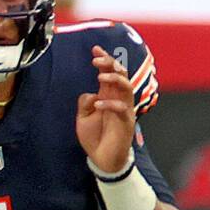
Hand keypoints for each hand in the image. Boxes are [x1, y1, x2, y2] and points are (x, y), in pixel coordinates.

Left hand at [76, 44, 135, 174]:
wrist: (102, 160)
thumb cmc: (94, 138)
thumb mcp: (82, 118)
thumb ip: (84, 103)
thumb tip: (91, 93)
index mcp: (108, 95)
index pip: (109, 72)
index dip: (104, 59)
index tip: (94, 49)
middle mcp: (118, 100)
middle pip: (121, 74)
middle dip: (111, 63)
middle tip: (97, 59)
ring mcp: (124, 110)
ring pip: (126, 87)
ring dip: (114, 79)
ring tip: (100, 77)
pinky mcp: (126, 123)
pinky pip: (122, 109)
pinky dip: (110, 104)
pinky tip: (98, 104)